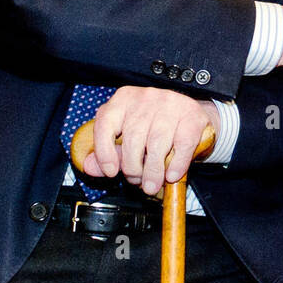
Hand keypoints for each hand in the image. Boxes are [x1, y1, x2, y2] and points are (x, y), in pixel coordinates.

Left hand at [78, 86, 218, 196]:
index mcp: (123, 99)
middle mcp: (146, 97)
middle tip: (136, 181)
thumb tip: (89, 167)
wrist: (189, 116)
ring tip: (152, 184)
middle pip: (133, 138)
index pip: (106, 124)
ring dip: (153, 171)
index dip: (105, 152)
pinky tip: (171, 175)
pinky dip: (176, 165)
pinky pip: (182, 145)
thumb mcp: (126, 136)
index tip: (110, 172)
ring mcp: (171, 104)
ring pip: (157, 143)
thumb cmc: (153, 126)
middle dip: (133, 167)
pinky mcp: (192, 115)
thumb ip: (106, 153)